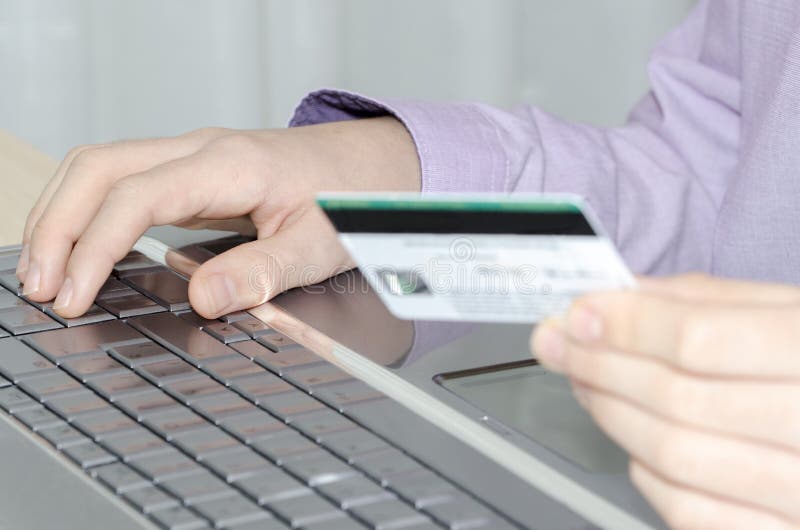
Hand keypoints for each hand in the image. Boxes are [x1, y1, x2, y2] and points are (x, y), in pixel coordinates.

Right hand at [15, 117, 419, 317]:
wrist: (371, 167)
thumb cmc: (349, 198)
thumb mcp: (319, 242)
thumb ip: (264, 270)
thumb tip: (203, 299)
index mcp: (229, 165)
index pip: (137, 195)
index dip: (95, 245)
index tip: (76, 295)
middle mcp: (200, 151)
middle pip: (98, 167)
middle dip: (56, 224)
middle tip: (42, 288)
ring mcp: (192, 157)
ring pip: (100, 167)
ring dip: (62, 214)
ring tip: (45, 273)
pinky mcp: (191, 173)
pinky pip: (121, 180)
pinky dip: (87, 211)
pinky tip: (80, 247)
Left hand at [531, 274, 799, 529]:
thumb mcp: (793, 313)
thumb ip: (706, 302)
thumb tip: (613, 299)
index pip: (704, 339)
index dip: (627, 325)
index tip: (578, 313)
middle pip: (681, 399)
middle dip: (603, 368)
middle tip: (564, 346)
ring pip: (677, 458)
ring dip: (612, 415)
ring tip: (588, 383)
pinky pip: (694, 515)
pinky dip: (647, 475)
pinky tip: (637, 443)